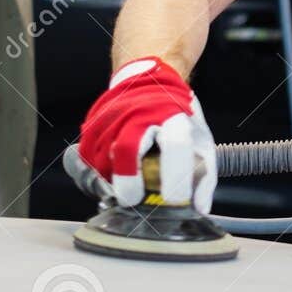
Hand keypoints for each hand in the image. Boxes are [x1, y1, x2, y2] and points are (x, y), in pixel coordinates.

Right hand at [77, 57, 217, 214]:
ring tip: (126, 185)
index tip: (174, 200)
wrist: (151, 83)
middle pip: (127, 148)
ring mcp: (113, 116)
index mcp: (173, 115)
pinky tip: (112, 174)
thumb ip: (203, 174)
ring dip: (112, 180)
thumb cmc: (176, 115)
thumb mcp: (200, 139)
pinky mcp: (93, 124)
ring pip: (103, 157)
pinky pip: (88, 157)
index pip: (175, 146)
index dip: (175, 177)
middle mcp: (140, 113)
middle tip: (133, 200)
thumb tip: (199, 207)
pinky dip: (98, 173)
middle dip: (129, 181)